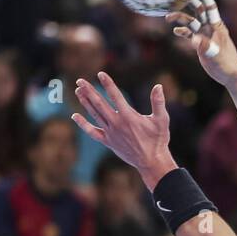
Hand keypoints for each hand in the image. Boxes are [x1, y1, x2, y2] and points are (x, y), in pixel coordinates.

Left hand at [72, 74, 176, 189]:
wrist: (151, 162)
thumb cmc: (158, 140)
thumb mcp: (162, 120)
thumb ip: (159, 103)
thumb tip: (158, 86)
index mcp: (129, 117)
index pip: (116, 96)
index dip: (108, 84)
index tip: (100, 74)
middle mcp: (117, 124)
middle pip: (99, 104)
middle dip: (89, 91)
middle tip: (80, 80)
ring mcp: (111, 133)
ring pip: (95, 115)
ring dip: (85, 102)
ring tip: (78, 91)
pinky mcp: (108, 142)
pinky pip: (92, 132)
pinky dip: (83, 124)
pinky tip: (75, 116)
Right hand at [167, 0, 236, 84]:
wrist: (231, 76)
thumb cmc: (227, 65)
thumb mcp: (216, 57)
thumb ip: (206, 47)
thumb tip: (195, 40)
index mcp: (217, 26)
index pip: (209, 6)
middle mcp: (210, 28)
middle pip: (198, 10)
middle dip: (187, 1)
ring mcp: (205, 35)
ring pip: (191, 21)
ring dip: (180, 18)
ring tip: (167, 17)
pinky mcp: (201, 44)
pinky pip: (190, 34)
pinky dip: (183, 32)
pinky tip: (176, 32)